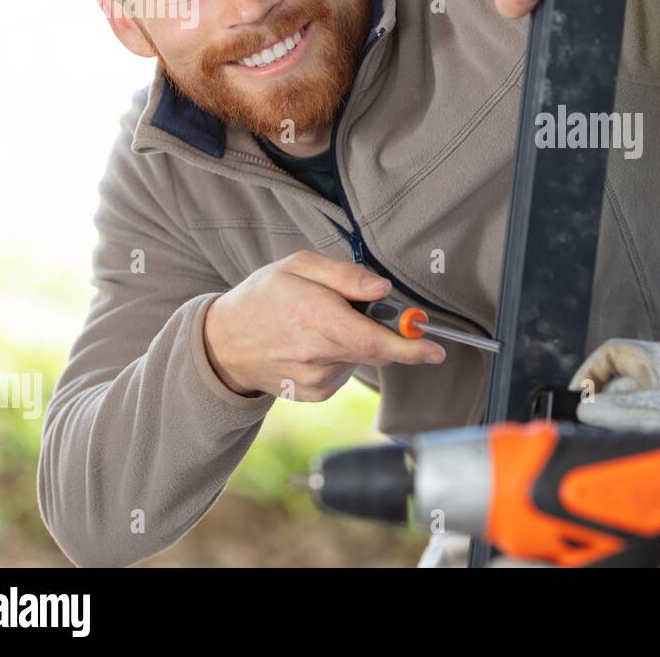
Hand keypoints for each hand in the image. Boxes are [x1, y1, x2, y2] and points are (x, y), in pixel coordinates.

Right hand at [203, 250, 446, 400]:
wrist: (223, 343)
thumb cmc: (264, 297)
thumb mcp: (298, 266)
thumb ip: (345, 275)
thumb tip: (383, 289)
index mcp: (312, 315)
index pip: (372, 339)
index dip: (410, 346)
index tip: (436, 349)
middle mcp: (315, 352)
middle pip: (375, 351)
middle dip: (390, 335)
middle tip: (367, 311)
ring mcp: (314, 378)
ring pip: (361, 359)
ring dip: (357, 342)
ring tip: (321, 324)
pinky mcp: (313, 394)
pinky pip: (346, 372)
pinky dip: (343, 356)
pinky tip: (315, 345)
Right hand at [571, 339, 659, 451]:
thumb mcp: (655, 412)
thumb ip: (614, 410)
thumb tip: (586, 410)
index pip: (613, 352)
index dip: (589, 372)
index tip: (578, 398)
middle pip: (625, 378)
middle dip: (606, 401)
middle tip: (594, 425)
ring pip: (642, 399)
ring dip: (626, 417)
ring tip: (620, 437)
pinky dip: (647, 426)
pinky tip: (646, 443)